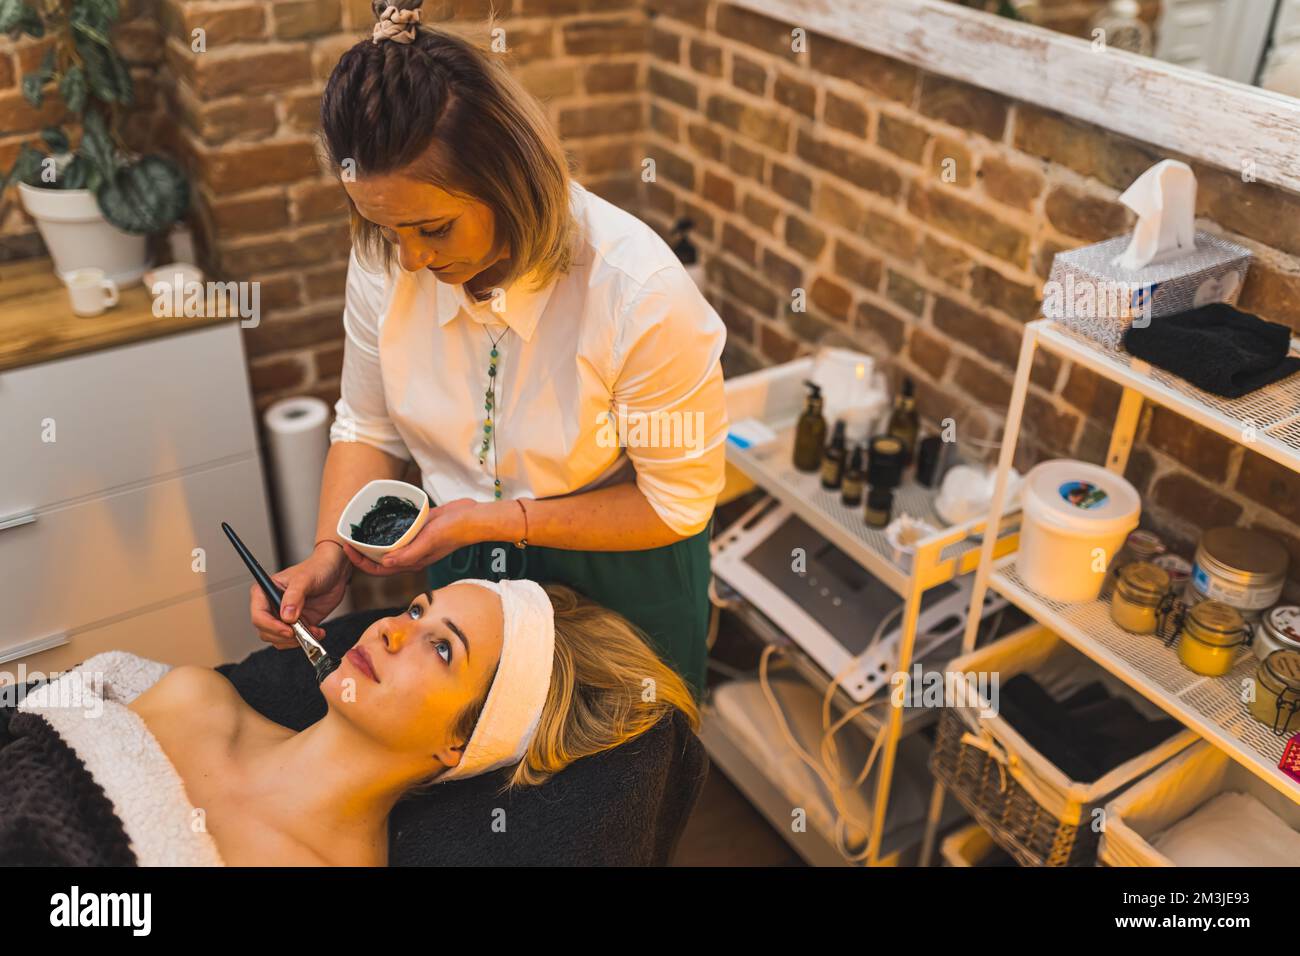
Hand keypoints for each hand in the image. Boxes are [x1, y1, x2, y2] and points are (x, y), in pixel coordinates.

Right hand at [249, 542, 352, 648]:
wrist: (334, 572)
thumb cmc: (316, 568)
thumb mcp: (305, 579)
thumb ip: (294, 596)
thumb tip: (286, 616)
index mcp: (264, 591)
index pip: (258, 615)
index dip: (271, 626)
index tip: (288, 630)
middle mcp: (271, 606)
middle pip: (266, 631)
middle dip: (284, 636)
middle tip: (302, 632)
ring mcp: (283, 617)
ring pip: (278, 639)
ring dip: (296, 640)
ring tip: (313, 631)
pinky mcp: (296, 624)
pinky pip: (294, 640)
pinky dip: (306, 641)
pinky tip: (317, 632)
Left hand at [340, 497, 488, 575]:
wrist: (474, 518)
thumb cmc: (455, 531)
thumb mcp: (430, 540)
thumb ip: (409, 554)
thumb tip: (385, 563)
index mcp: (412, 562)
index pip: (379, 568)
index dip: (360, 562)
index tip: (347, 547)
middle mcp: (412, 555)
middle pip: (380, 559)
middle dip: (361, 552)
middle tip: (347, 537)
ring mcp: (415, 543)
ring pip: (387, 546)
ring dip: (371, 541)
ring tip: (358, 529)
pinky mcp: (419, 530)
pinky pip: (398, 532)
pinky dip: (385, 529)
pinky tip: (378, 518)